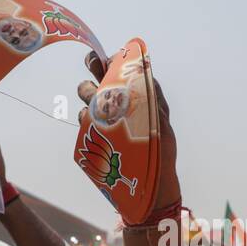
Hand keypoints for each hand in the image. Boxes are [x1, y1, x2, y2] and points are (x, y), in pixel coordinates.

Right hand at [77, 49, 180, 217]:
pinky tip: (97, 123)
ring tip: (100, 103)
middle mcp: (113, 108)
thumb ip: (154, 98)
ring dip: (91, 98)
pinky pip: (84, 123)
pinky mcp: (92, 139)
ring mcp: (101, 124)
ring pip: (87, 101)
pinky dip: (88, 119)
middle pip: (96, 83)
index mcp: (131, 99)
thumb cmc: (161, 152)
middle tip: (96, 72)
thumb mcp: (162, 122)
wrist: (152, 185)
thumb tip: (146, 72)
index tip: (106, 59)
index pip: (115, 73)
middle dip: (94, 74)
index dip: (108, 62)